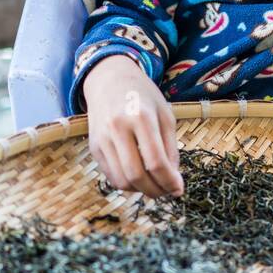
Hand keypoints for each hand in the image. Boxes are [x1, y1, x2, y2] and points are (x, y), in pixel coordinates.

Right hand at [82, 54, 182, 197]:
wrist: (109, 80)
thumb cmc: (143, 96)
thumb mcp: (165, 114)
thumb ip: (170, 147)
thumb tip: (174, 180)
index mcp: (140, 117)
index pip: (155, 161)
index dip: (169, 181)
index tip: (179, 189)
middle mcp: (117, 128)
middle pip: (136, 175)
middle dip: (156, 190)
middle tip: (168, 192)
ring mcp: (102, 139)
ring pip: (121, 180)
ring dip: (141, 190)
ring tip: (155, 186)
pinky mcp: (94, 147)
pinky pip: (111, 176)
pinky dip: (127, 183)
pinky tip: (139, 178)